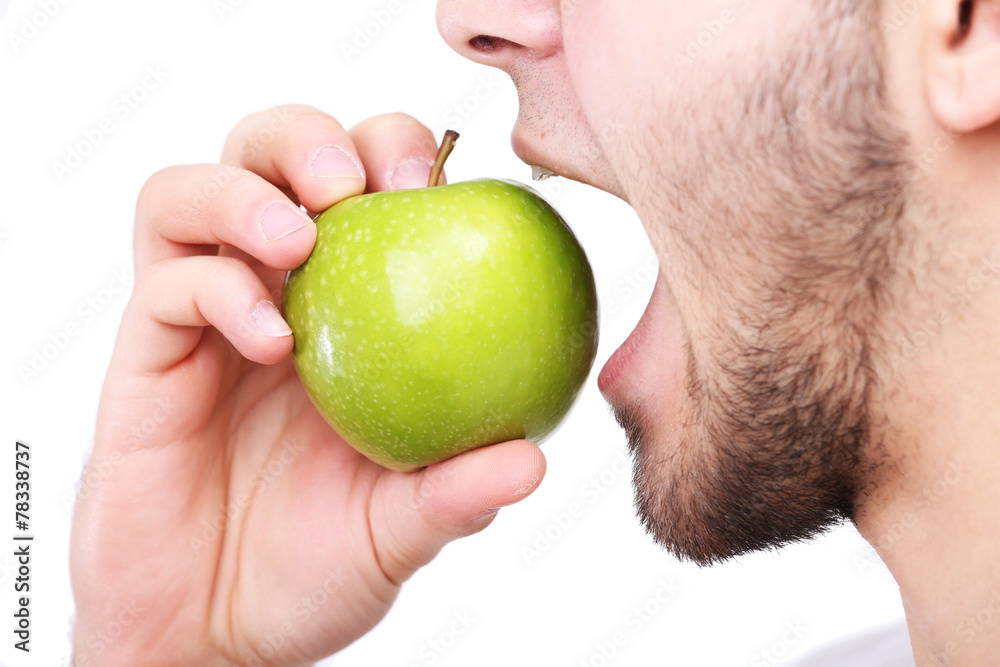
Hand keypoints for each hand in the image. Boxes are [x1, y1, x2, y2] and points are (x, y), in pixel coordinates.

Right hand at [69, 106, 545, 666]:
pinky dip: (216, 287)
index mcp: (348, 309)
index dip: (400, 156)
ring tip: (298, 240)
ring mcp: (201, 315)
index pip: (367, 186)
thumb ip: (457, 494)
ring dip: (244, 192)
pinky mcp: (145, 351)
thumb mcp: (401, 530)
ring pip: (189, 193)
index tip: (441, 187)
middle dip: (312, 139)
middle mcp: (272, 292)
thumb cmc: (314, 568)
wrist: (215, 630)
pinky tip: (270, 338)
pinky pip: (164, 283)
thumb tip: (534, 459)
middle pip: (270, 154)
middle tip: (358, 185)